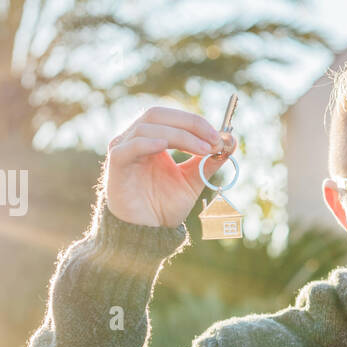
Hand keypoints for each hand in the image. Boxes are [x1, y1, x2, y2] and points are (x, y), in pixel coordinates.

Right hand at [102, 105, 236, 227]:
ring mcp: (123, 150)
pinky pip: (128, 147)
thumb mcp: (192, 181)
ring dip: (179, 135)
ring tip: (202, 150)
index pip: (171, 117)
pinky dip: (146, 143)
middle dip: (189, 123)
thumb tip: (231, 142)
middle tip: (213, 139)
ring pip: (148, 128)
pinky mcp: (116, 165)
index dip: (195, 122)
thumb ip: (208, 162)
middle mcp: (134, 139)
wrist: (146, 232)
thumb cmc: (164, 206)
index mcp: (151, 139)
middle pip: (157, 114)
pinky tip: (163, 146)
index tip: (219, 137)